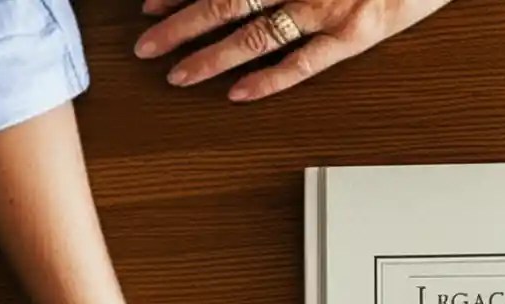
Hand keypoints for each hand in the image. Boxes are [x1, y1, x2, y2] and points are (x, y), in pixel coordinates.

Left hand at [134, 0, 453, 101]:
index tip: (150, 4)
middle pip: (226, 2)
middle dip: (180, 26)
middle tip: (146, 48)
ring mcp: (328, 6)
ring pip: (257, 34)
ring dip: (212, 56)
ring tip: (179, 75)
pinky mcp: (358, 32)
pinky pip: (307, 61)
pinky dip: (270, 79)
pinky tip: (239, 94)